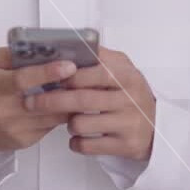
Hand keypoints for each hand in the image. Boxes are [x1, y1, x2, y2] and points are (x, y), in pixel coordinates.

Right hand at [0, 47, 75, 158]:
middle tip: (85, 76)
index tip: (69, 66)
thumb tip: (40, 47)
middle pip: (45, 101)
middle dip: (68, 89)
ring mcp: (16, 128)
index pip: (23, 80)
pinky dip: (60, 114)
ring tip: (80, 89)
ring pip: (53, 116)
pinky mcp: (25, 141)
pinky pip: (51, 126)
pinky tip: (64, 104)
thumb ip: (13, 55)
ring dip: (69, 103)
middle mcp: (5, 110)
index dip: (48, 72)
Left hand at [28, 47, 156, 160]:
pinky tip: (77, 137)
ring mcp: (129, 123)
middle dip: (51, 101)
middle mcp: (130, 99)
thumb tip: (69, 44)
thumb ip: (99, 56)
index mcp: (127, 75)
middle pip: (81, 100)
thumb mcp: (122, 68)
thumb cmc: (130, 92)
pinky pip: (88, 146)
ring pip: (81, 124)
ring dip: (67, 123)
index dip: (66, 75)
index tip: (46, 76)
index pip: (91, 72)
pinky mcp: (126, 146)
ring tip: (68, 119)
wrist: (157, 126)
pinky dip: (76, 142)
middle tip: (31, 102)